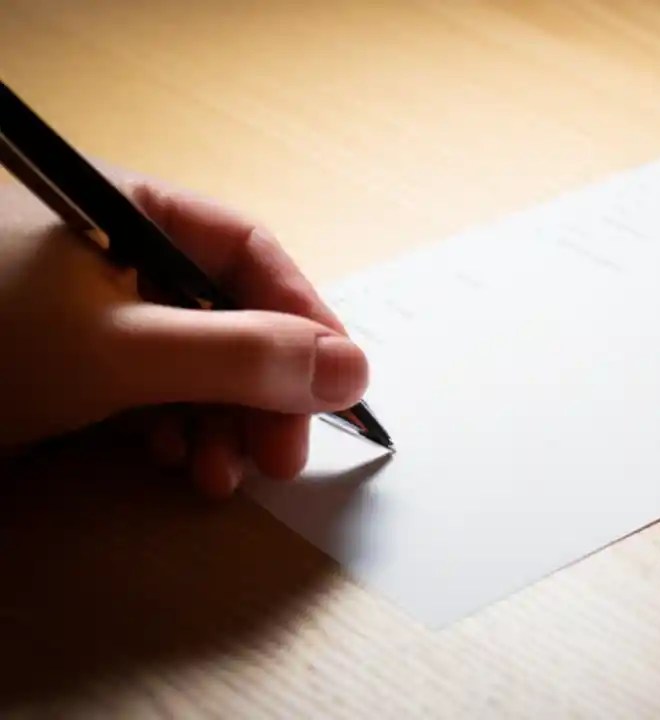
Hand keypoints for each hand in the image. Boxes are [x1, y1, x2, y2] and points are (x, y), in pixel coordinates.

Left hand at [0, 175, 368, 496]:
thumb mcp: (120, 350)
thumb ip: (241, 356)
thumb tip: (350, 368)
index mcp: (132, 215)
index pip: (251, 254)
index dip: (305, 316)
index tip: (340, 381)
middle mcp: (118, 258)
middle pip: (228, 315)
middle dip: (262, 390)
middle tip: (283, 453)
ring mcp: (91, 314)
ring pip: (192, 363)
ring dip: (221, 423)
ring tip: (222, 473)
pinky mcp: (68, 364)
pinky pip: (149, 391)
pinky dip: (174, 431)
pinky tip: (174, 461)